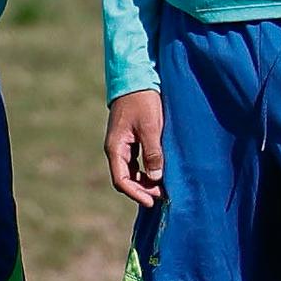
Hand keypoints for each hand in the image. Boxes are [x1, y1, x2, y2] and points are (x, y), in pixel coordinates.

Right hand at [103, 89, 164, 205]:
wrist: (135, 78)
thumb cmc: (142, 101)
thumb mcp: (150, 127)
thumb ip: (153, 152)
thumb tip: (156, 178)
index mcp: (116, 147)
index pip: (121, 180)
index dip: (136, 193)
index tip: (153, 202)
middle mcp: (116, 149)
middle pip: (125, 179)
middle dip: (142, 190)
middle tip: (163, 196)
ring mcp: (122, 145)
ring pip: (131, 172)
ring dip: (145, 182)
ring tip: (164, 187)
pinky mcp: (130, 140)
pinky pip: (136, 163)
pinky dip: (146, 171)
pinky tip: (160, 173)